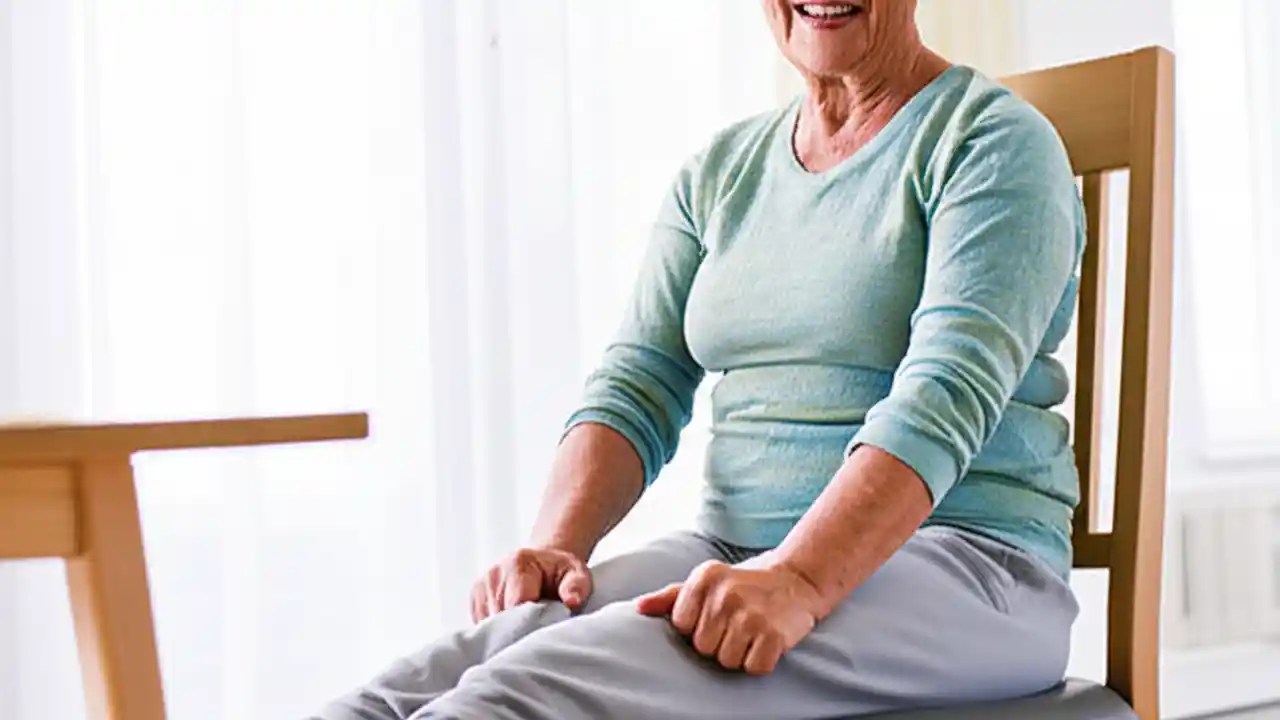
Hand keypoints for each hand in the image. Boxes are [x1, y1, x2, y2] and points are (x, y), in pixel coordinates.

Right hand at [470, 547, 591, 622]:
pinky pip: (483, 627)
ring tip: (527, 628)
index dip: (531, 623)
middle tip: (537, 635)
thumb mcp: (576, 573)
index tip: (544, 633)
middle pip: (501, 618)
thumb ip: (576, 586)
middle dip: (519, 631)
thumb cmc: (559, 572)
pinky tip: (514, 628)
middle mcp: (494, 574)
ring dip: (508, 633)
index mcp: (518, 563)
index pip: (517, 604)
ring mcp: (481, 588)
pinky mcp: (475, 601)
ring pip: (489, 626)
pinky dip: (498, 634)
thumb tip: (572, 601)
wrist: (542, 563)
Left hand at [635, 556, 823, 674]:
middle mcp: (727, 593)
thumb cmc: (744, 585)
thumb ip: (672, 596)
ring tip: (751, 632)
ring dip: (739, 653)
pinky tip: (766, 641)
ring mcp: (751, 614)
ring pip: (726, 661)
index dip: (697, 627)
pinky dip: (760, 661)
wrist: (796, 579)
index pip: (681, 625)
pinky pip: (754, 668)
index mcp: (705, 577)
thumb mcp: (708, 582)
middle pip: (703, 647)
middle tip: (736, 626)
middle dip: (719, 642)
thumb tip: (639, 607)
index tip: (715, 617)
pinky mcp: (774, 634)